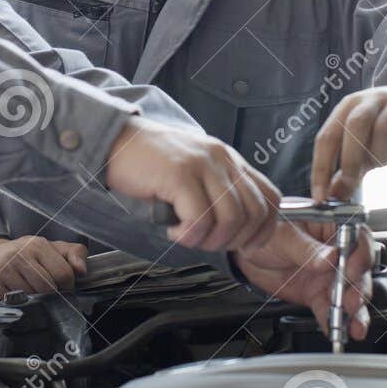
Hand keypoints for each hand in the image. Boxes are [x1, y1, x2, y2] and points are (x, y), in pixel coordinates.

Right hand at [0, 236, 87, 298]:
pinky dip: (15, 304)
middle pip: (48, 288)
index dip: (66, 286)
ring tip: (26, 292)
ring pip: (31, 297)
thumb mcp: (49, 250)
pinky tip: (11, 295)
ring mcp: (3, 267)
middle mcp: (20, 253)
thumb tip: (82, 270)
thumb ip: (73, 254)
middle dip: (49, 295)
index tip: (60, 288)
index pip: (64, 274)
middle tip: (42, 293)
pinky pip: (12, 303)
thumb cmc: (23, 257)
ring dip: (32, 301)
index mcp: (39, 245)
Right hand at [104, 116, 279, 251]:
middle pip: (254, 212)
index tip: (245, 246)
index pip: (271, 197)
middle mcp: (222, 158)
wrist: (115, 141)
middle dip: (234, 241)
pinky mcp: (179, 173)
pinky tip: (172, 230)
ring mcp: (202, 164)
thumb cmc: (150, 164)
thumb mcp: (194, 174)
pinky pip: (199, 219)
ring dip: (209, 241)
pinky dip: (188, 236)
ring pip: (230, 219)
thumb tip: (236, 232)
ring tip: (186, 237)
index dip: (265, 228)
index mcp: (230, 159)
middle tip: (206, 243)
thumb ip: (217, 192)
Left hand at [233, 222, 372, 340]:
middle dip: (359, 287)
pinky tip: (336, 331)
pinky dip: (334, 322)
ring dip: (355, 310)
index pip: (357, 236)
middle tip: (352, 301)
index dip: (360, 253)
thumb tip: (331, 258)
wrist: (248, 255)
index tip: (351, 269)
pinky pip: (330, 310)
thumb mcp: (283, 236)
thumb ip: (307, 248)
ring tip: (354, 325)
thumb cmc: (266, 233)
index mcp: (331, 226)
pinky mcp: (319, 294)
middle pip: (360, 268)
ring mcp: (329, 274)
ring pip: (350, 292)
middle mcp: (337, 251)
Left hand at [311, 75, 386, 200]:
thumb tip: (332, 196)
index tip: (321, 197)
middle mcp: (371, 99)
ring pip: (384, 128)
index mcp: (349, 106)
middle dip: (350, 160)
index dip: (321, 168)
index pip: (327, 136)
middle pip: (354, 126)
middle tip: (351, 182)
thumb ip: (347, 168)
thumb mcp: (363, 143)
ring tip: (383, 161)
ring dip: (380, 154)